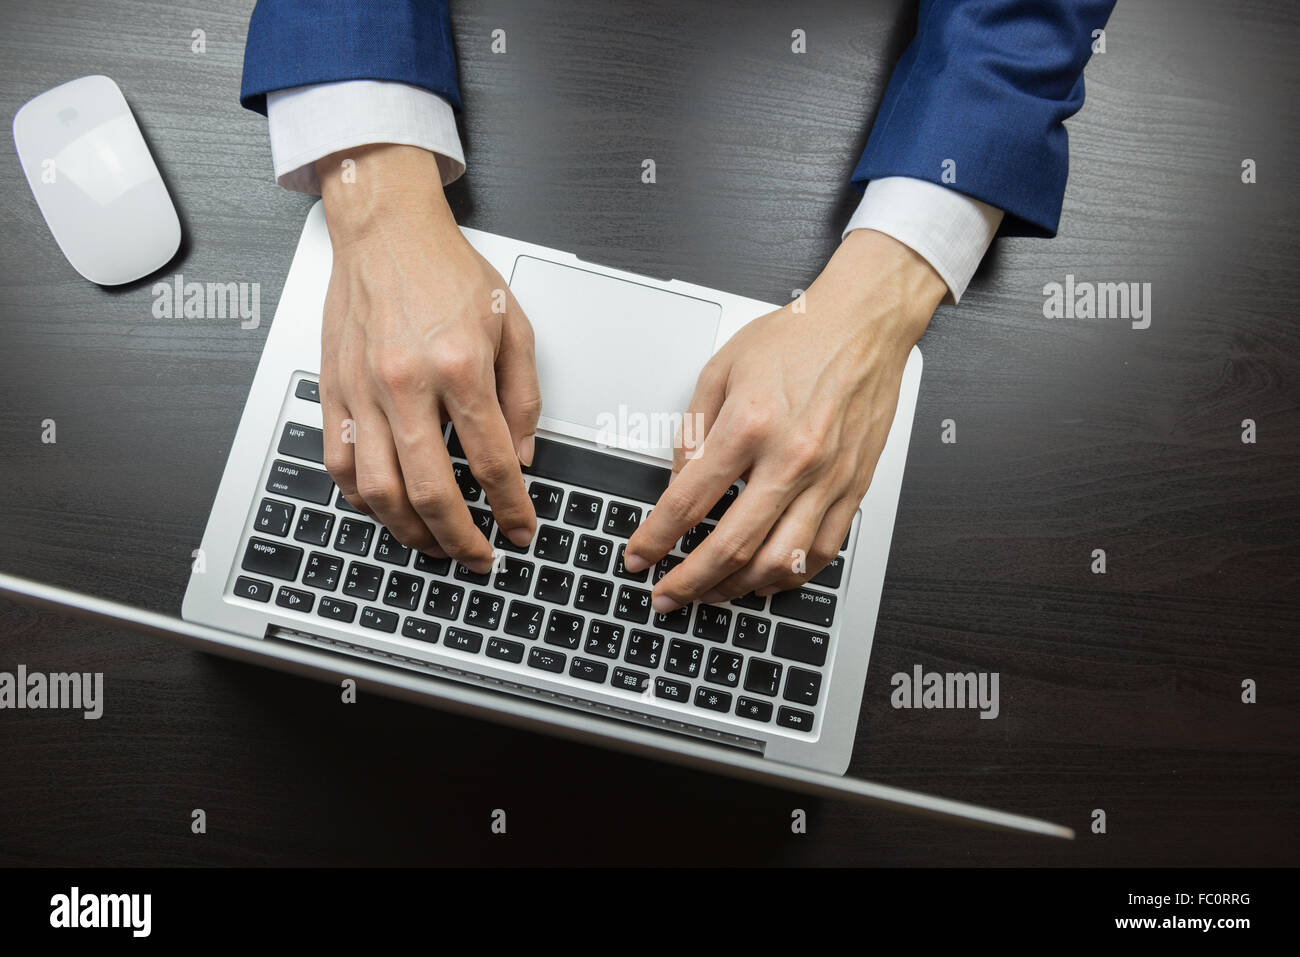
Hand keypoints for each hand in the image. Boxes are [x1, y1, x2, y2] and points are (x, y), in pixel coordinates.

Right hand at [316, 144, 539, 572]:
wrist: (385, 229)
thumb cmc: (447, 270)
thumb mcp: (513, 325)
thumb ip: (523, 397)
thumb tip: (524, 457)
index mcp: (459, 366)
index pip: (492, 462)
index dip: (511, 508)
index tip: (521, 529)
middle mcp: (406, 384)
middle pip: (431, 491)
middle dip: (461, 539)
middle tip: (479, 558)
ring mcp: (362, 391)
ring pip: (379, 491)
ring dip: (410, 532)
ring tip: (436, 546)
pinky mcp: (333, 392)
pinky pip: (341, 464)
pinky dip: (364, 501)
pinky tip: (389, 511)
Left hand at [623, 228, 946, 610]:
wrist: (863, 325)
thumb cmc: (796, 339)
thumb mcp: (720, 371)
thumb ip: (692, 433)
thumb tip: (676, 487)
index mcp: (750, 425)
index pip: (689, 502)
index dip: (656, 539)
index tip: (639, 557)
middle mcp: (791, 458)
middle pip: (731, 546)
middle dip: (689, 581)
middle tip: (666, 596)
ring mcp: (827, 479)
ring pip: (778, 562)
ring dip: (736, 589)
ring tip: (710, 593)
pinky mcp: (853, 488)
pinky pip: (821, 552)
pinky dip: (788, 577)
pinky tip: (763, 580)